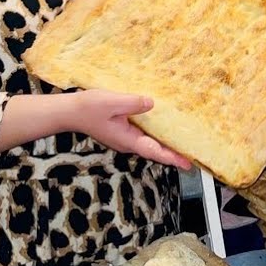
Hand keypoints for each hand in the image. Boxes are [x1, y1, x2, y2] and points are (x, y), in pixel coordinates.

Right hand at [67, 89, 192, 169]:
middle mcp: (129, 142)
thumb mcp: (112, 102)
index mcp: (128, 139)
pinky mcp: (123, 130)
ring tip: (185, 143)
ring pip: (151, 143)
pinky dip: (157, 134)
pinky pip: (144, 134)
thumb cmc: (88, 108)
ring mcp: (126, 137)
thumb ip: (132, 103)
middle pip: (156, 150)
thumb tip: (151, 103)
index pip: (155, 151)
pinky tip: (165, 127)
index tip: (187, 163)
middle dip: (175, 153)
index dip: (172, 157)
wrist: (70, 111)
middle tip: (194, 155)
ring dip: (167, 144)